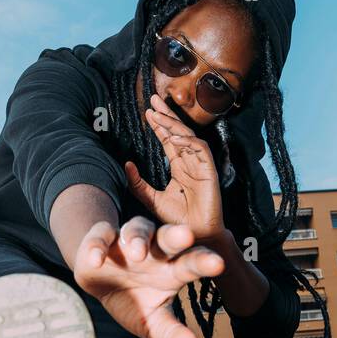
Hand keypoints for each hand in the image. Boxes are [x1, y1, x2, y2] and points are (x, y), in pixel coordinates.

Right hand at [73, 216, 223, 337]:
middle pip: (169, 238)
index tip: (218, 264)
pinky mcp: (102, 238)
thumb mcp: (151, 322)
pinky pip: (101, 235)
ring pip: (138, 229)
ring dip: (138, 238)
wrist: (100, 285)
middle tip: (186, 236)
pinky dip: (98, 245)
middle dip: (176, 236)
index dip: (204, 262)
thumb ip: (170, 333)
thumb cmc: (133, 301)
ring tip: (137, 253)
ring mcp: (129, 241)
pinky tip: (97, 258)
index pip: (192, 263)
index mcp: (173, 269)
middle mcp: (155, 251)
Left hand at [124, 93, 224, 240]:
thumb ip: (138, 183)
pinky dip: (188, 142)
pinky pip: (201, 151)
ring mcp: (201, 166)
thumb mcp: (151, 200)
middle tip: (154, 100)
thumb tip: (126, 164)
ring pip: (189, 137)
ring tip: (159, 115)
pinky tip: (174, 138)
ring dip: (174, 125)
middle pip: (179, 132)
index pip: (169, 139)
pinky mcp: (210, 173)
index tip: (147, 112)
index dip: (159, 125)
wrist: (193, 237)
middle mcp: (191, 162)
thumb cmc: (176, 221)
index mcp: (179, 166)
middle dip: (167, 115)